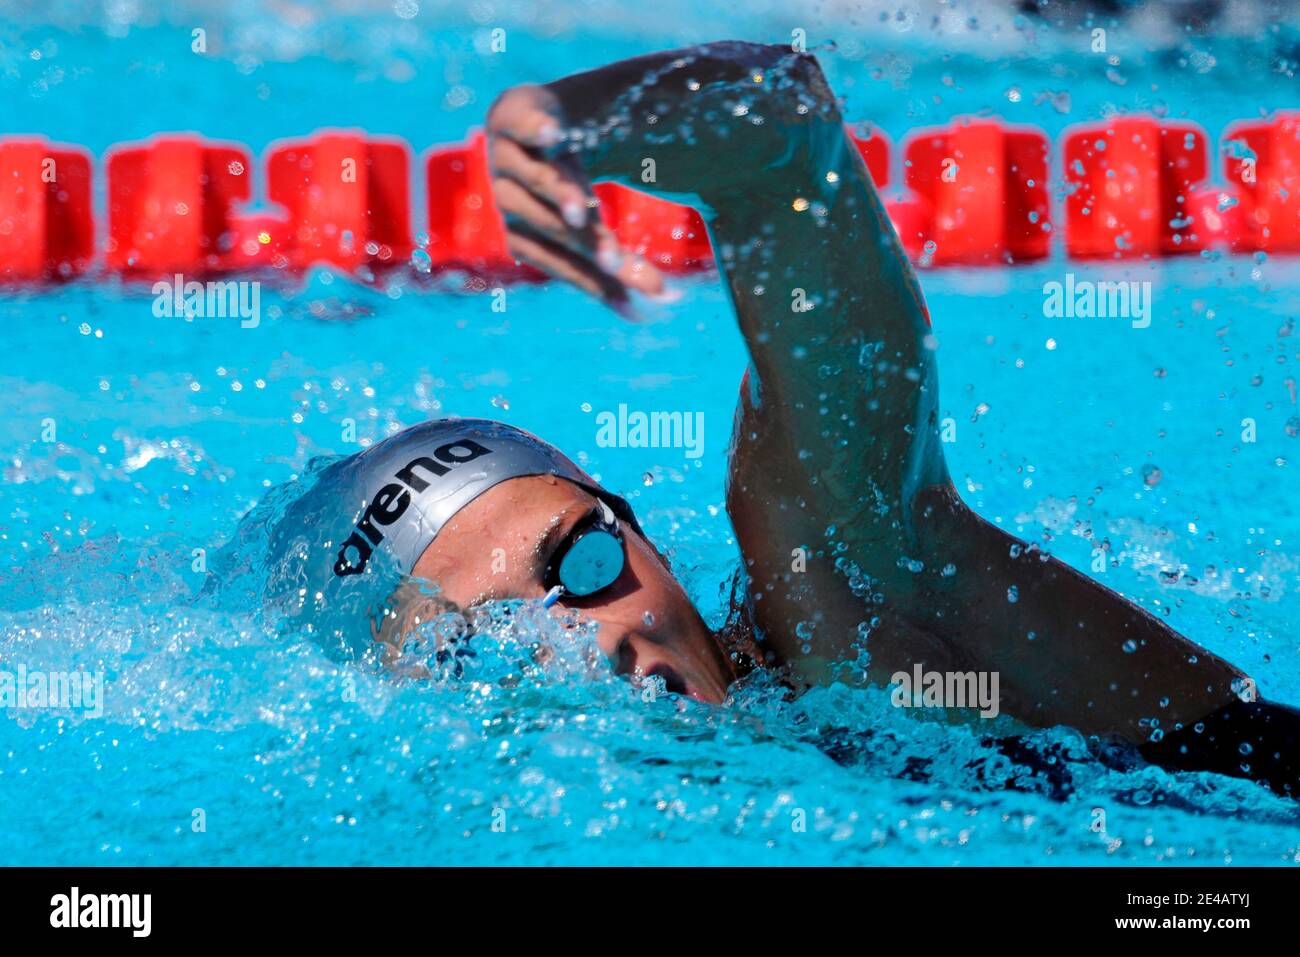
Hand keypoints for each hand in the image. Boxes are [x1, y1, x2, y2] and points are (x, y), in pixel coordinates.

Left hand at [485, 84, 665, 316]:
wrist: (534, 112)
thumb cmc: (567, 174)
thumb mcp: (591, 220)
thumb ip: (613, 260)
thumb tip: (657, 304)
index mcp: (530, 234)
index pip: (566, 263)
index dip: (599, 281)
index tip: (648, 291)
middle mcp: (512, 201)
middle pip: (556, 227)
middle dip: (589, 243)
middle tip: (617, 261)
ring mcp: (508, 158)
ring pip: (536, 180)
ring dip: (560, 194)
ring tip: (584, 210)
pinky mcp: (510, 116)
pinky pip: (519, 124)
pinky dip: (534, 129)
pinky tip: (553, 132)